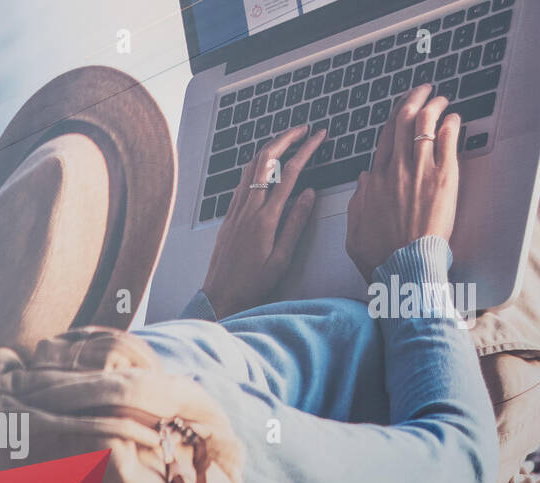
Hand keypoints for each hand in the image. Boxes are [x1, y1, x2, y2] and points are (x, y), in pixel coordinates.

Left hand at [200, 124, 325, 317]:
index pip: (290, 173)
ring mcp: (235, 210)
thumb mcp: (281, 258)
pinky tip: (264, 165)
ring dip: (270, 148)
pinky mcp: (228, 216)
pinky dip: (256, 165)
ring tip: (287, 140)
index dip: (307, 149)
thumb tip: (310, 193)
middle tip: (304, 128)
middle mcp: (248, 209)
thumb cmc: (252, 284)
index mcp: (266, 219)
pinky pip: (242, 181)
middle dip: (286, 138)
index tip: (320, 135)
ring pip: (251, 167)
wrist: (219, 297)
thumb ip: (296, 223)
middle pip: (266, 160)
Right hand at [345, 84, 461, 282]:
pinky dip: (450, 124)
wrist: (405, 264)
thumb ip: (358, 200)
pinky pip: (447, 140)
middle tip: (424, 90)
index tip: (402, 107)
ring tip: (441, 99)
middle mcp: (396, 169)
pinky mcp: (443, 178)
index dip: (394, 116)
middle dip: (414, 99)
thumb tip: (364, 179)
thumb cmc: (381, 253)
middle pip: (403, 121)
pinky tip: (454, 119)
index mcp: (375, 180)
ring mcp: (420, 171)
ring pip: (424, 123)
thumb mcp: (355, 228)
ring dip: (433, 105)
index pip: (384, 137)